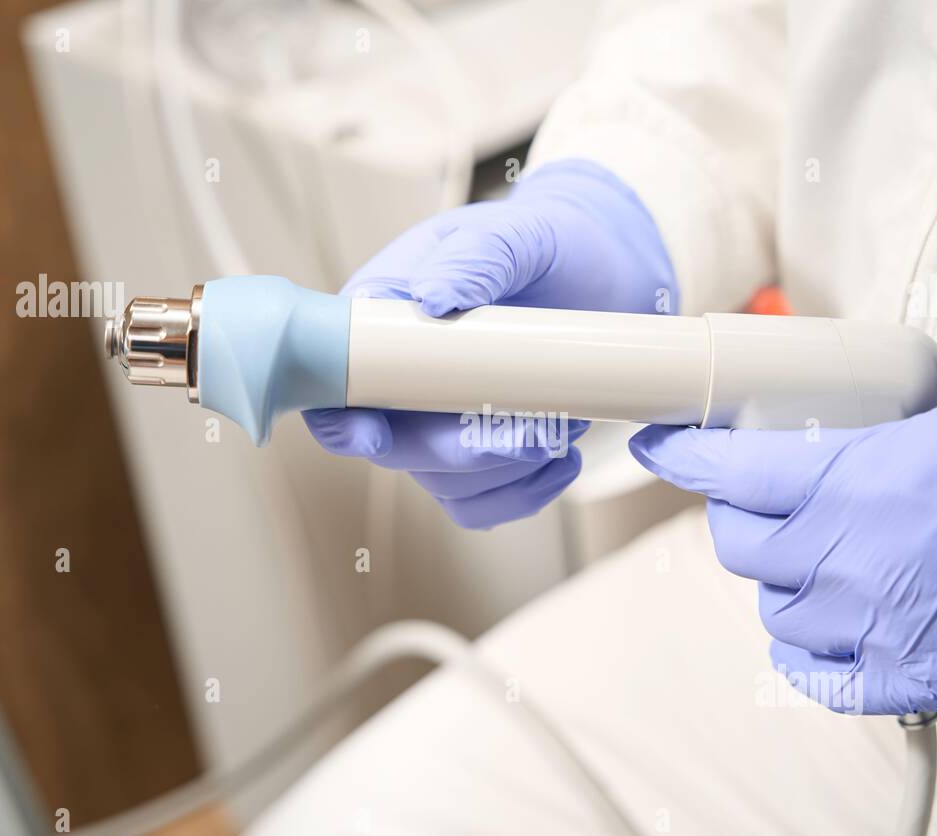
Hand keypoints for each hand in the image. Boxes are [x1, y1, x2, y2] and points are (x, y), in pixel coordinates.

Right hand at [304, 159, 675, 528]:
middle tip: (535, 432)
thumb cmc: (543, 241)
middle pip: (399, 448)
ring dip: (508, 471)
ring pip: (446, 483)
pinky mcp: (483, 450)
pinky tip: (564, 461)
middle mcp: (402, 380)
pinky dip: (524, 495)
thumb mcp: (513, 232)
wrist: (601, 268)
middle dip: (464, 452)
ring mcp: (440, 421)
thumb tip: (431, 297)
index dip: (341, 420)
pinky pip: (481, 502)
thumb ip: (474, 257)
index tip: (376, 437)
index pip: (335, 383)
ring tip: (568, 423)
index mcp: (382, 320)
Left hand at [630, 178, 936, 714]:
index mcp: (867, 482)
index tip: (658, 442)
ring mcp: (879, 629)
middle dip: (732, 513)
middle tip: (752, 491)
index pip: (732, 472)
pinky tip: (823, 629)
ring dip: (773, 578)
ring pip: (771, 611)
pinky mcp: (915, 682)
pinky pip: (816, 682)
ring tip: (799, 550)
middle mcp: (853, 561)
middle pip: (739, 545)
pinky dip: (804, 656)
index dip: (681, 455)